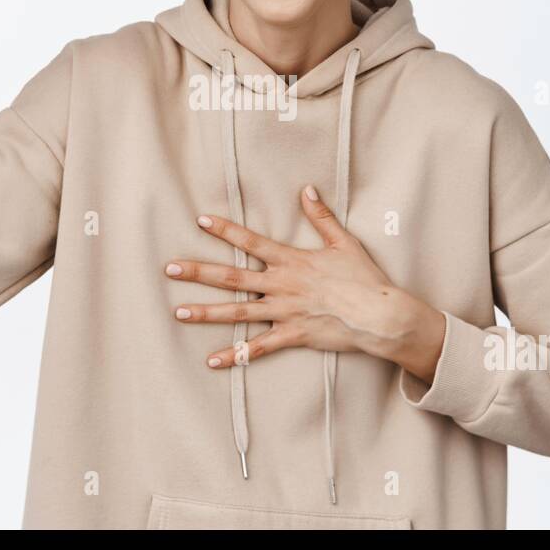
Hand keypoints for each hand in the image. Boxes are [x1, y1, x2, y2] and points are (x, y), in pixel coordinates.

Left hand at [164, 184, 446, 382]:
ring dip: (206, 312)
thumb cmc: (364, 278)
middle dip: (199, 271)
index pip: (251, 242)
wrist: (379, 314)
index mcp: (291, 261)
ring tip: (178, 311)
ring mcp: (284, 311)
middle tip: (170, 268)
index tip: (200, 220)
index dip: (225, 230)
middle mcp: (281, 285)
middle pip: (232, 277)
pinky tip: (212, 361)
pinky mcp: (292, 335)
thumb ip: (321, 217)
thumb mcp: (343, 242)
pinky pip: (258, 348)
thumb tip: (307, 189)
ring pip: (237, 312)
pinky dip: (235, 355)